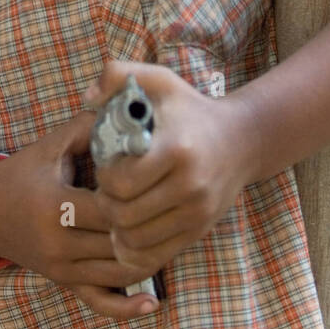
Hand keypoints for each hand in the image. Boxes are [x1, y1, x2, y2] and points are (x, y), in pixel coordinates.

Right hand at [0, 110, 162, 321]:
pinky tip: (152, 302)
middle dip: (146, 230)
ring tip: (171, 241)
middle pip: (115, 243)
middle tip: (173, 213)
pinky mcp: (62, 282)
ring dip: (145, 260)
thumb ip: (88, 127)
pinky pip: (98, 301)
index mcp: (54, 204)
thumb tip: (127, 110)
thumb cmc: (23, 173)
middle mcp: (56, 242)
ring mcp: (60, 268)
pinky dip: (126, 305)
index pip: (107, 209)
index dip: (135, 199)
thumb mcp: (51, 145)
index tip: (155, 183)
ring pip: (114, 273)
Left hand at [82, 60, 255, 280]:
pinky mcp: (199, 230)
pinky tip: (128, 227)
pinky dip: (135, 246)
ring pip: (137, 238)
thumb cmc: (190, 108)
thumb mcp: (160, 80)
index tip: (106, 165)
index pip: (122, 181)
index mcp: (176, 149)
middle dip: (106, 203)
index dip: (104, 176)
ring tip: (116, 206)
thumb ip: (119, 75)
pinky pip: (156, 253)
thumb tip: (88, 97)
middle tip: (106, 189)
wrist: (241, 140)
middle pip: (125, 214)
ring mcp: (197, 212)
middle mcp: (190, 185)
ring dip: (117, 226)